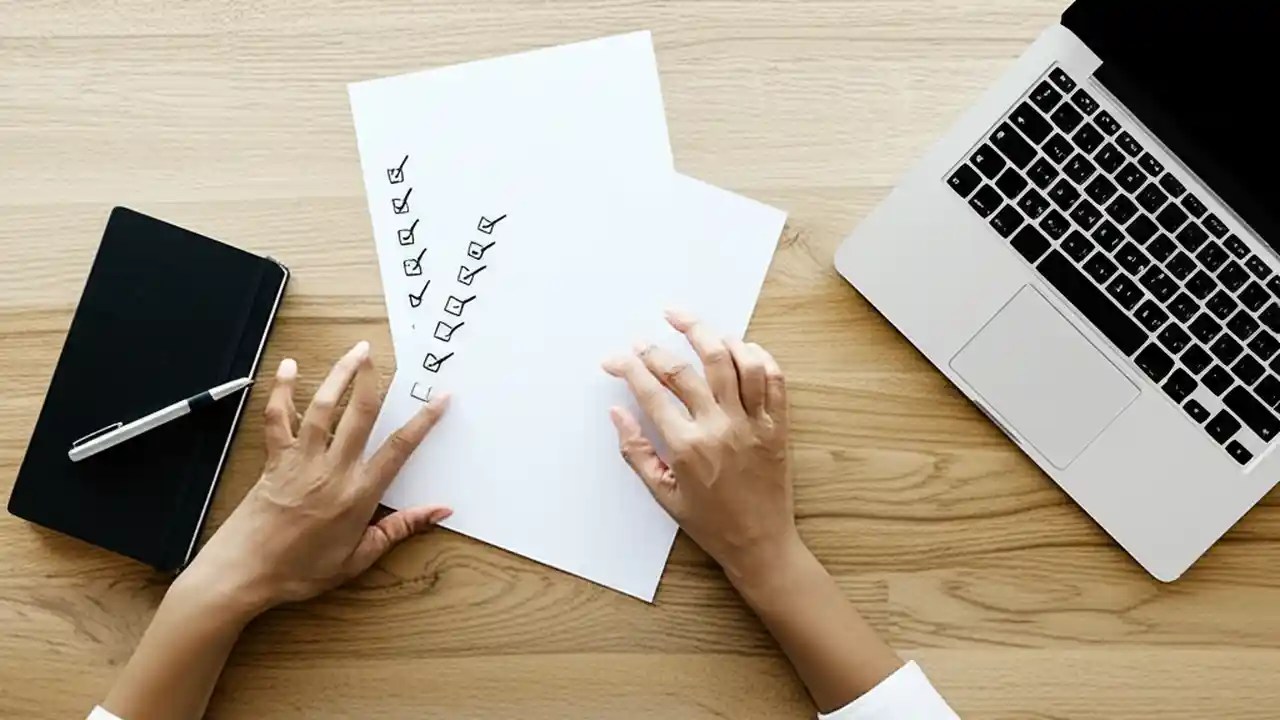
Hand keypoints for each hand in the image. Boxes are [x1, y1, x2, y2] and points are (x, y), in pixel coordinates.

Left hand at [180, 342, 451, 618]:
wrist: (244, 573)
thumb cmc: (301, 571)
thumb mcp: (358, 558)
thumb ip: (399, 529)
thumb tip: (439, 511)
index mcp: (358, 495)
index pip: (398, 449)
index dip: (422, 422)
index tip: (439, 399)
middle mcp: (332, 471)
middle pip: (359, 415)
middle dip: (372, 381)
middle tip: (379, 356)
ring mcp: (301, 461)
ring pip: (324, 409)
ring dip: (339, 376)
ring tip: (352, 352)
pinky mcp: (274, 460)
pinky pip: (278, 419)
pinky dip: (283, 391)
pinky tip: (288, 368)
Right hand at [603, 310, 797, 585]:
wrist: (761, 543)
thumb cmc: (710, 523)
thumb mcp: (663, 495)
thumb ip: (637, 452)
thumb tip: (617, 414)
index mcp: (687, 447)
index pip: (652, 392)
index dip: (629, 368)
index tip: (616, 358)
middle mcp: (720, 429)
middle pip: (688, 369)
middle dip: (661, 348)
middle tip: (647, 338)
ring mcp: (752, 424)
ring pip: (734, 362)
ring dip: (710, 336)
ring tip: (691, 324)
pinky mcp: (778, 425)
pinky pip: (772, 378)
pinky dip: (756, 356)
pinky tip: (739, 347)